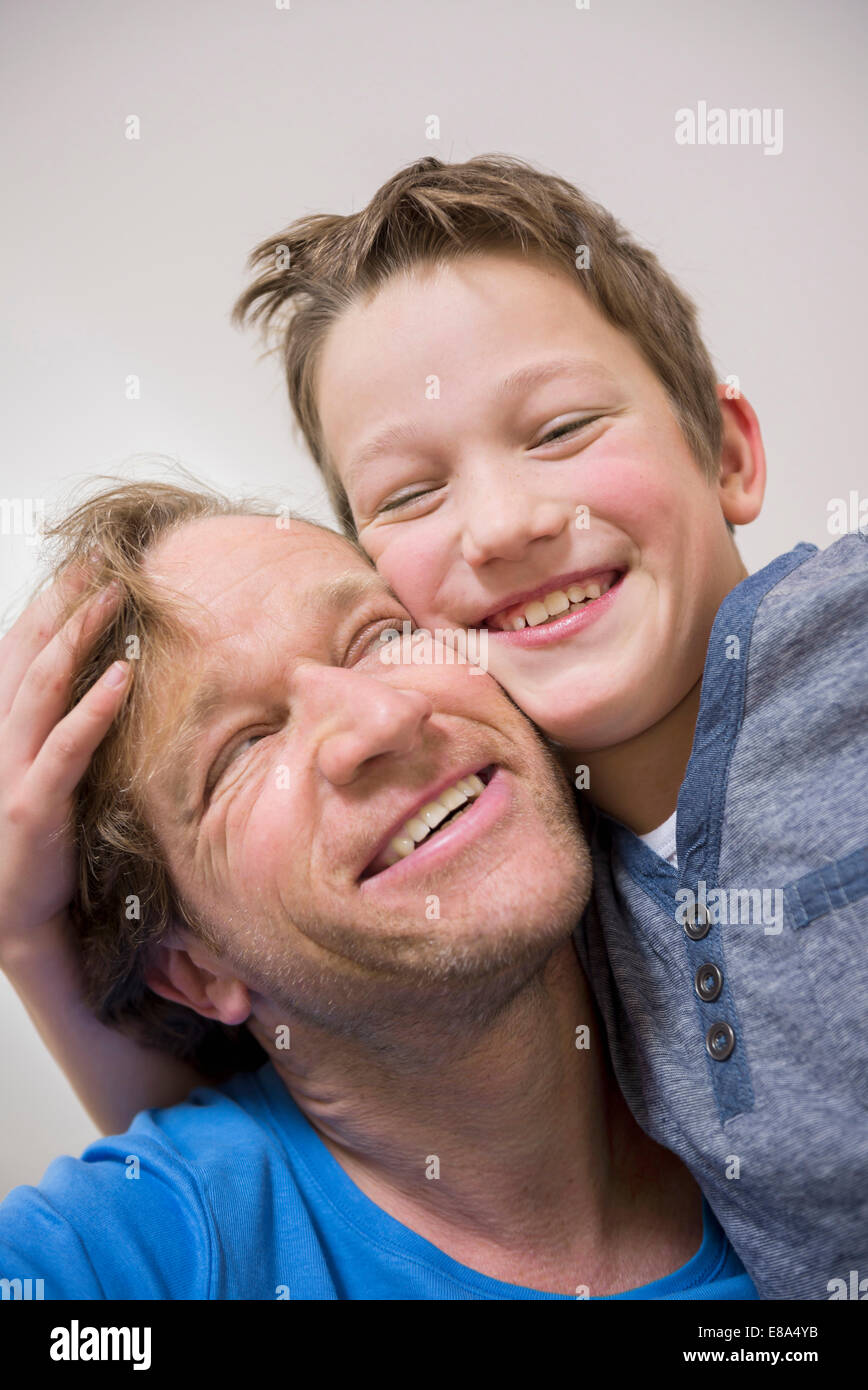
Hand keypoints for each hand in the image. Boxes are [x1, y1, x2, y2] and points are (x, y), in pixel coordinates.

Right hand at [0, 571, 129, 961]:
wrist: (17, 914)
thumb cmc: (39, 840)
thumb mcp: (47, 769)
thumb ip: (65, 724)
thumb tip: (109, 675)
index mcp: (0, 727)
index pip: (20, 650)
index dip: (50, 605)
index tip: (85, 566)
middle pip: (27, 655)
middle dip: (62, 603)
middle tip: (101, 563)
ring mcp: (9, 770)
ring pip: (39, 687)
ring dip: (76, 637)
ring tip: (112, 598)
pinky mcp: (32, 805)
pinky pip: (65, 746)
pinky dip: (93, 707)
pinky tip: (121, 676)